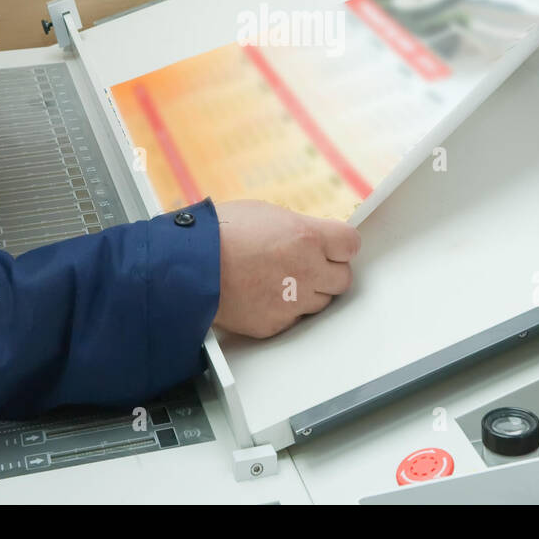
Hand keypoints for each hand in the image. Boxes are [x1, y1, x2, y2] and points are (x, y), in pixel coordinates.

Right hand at [212, 199, 360, 338]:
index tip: (334, 246)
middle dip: (328, 271)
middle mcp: (306, 271)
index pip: (351, 244)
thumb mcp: (266, 214)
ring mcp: (292, 302)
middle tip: (308, 265)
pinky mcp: (275, 324)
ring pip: (320, 302)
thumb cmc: (218, 234)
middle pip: (343, 278)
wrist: (187, 267)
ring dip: (308, 292)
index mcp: (307, 237)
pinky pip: (293, 319)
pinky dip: (284, 309)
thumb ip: (298, 229)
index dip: (340, 245)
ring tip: (279, 279)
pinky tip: (263, 295)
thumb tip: (313, 237)